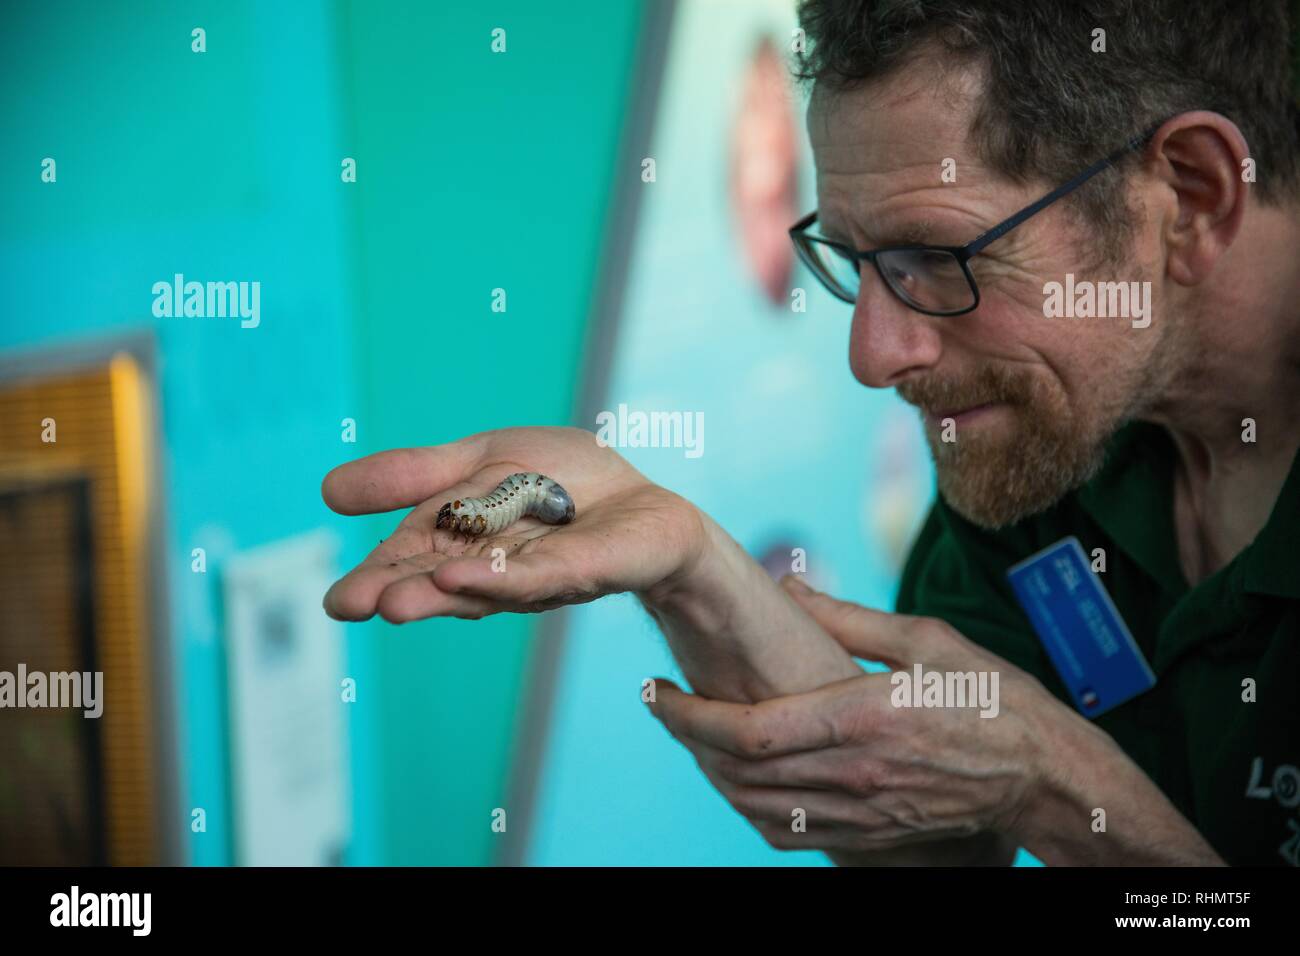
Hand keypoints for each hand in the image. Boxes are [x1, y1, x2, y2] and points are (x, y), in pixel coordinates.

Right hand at [320, 426, 706, 621]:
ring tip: (391, 603)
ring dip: (433, 594)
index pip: (410, 559)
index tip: (338, 603)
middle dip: (394, 592)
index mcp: (459, 543)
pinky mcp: (579, 569)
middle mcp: (489, 569)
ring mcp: (533, 575)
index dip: (376, 578)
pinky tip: (457, 577)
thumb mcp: (479, 459)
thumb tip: (325, 491)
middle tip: (348, 605)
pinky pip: (534, 576)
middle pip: (435, 581)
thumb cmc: (562, 483)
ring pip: (478, 586)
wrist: (642, 500)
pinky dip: (496, 577)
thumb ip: (415, 474)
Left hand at [646, 576, 1051, 860]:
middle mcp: (855, 774)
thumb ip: (848, 618)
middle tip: (663, 706)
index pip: (750, 731)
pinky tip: (739, 779)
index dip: (690, 716)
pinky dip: (747, 808)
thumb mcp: (928, 639)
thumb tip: (788, 585)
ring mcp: (861, 813)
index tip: (658, 691)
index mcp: (863, 718)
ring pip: (755, 808)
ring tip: (693, 735)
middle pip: (740, 772)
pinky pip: (787, 834)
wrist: (1044, 777)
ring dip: (710, 775)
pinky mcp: (870, 836)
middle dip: (687, 740)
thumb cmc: (994, 698)